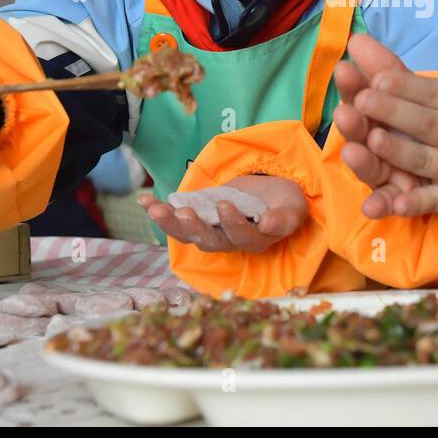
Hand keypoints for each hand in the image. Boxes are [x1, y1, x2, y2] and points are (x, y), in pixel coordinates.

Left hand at [140, 175, 307, 253]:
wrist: (274, 195)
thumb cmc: (286, 203)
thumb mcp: (293, 208)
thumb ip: (283, 219)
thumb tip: (266, 224)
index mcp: (253, 240)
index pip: (240, 237)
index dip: (231, 224)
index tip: (224, 205)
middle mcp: (229, 241)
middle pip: (208, 241)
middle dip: (192, 227)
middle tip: (183, 212)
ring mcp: (211, 231)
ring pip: (187, 234)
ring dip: (169, 222)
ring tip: (154, 209)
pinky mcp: (198, 219)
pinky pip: (176, 220)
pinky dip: (160, 211)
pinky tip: (144, 200)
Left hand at [347, 41, 437, 217]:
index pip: (436, 94)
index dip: (407, 86)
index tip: (378, 77)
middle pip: (426, 123)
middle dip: (393, 111)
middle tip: (361, 100)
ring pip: (425, 159)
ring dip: (398, 151)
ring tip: (371, 140)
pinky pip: (437, 200)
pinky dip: (416, 202)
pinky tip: (395, 202)